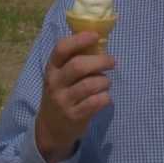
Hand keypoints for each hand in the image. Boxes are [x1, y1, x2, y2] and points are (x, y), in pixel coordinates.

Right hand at [34, 32, 116, 162]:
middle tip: (112, 61)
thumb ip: (74, 59)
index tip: (95, 36)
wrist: (51, 127)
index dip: (79, 40)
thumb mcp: (60, 76)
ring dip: (104, 81)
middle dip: (99, 61)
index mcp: (52, 68)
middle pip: (78, 66)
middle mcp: (55, 83)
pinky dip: (105, 97)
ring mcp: (63, 101)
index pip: (61, 49)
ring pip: (89, 85)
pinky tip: (105, 97)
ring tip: (106, 82)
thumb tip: (98, 40)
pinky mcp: (74, 116)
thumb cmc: (61, 93)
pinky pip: (95, 102)